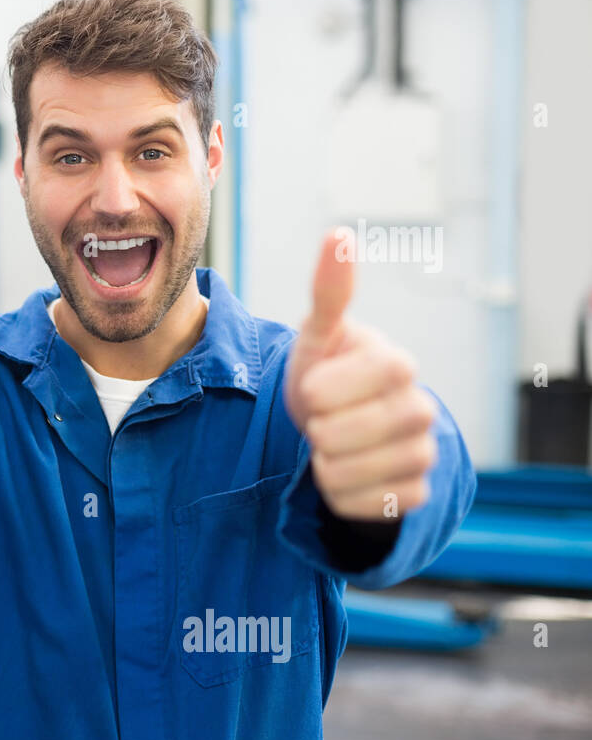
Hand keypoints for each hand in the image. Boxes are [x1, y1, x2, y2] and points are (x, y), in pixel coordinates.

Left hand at [284, 228, 438, 521]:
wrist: (339, 427)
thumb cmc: (328, 372)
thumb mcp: (319, 334)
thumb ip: (330, 291)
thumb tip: (338, 234)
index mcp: (398, 365)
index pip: (341, 387)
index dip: (318, 391)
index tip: (317, 387)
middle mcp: (420, 409)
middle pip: (340, 435)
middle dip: (317, 429)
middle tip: (324, 419)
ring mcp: (422, 453)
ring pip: (348, 474)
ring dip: (324, 464)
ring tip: (332, 445)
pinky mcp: (415, 493)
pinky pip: (362, 505)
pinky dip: (339, 494)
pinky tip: (345, 473)